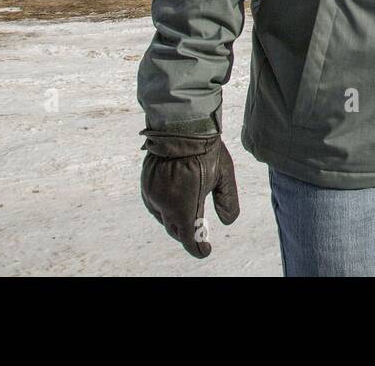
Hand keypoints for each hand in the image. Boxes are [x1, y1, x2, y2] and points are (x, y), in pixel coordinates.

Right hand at [139, 131, 239, 257]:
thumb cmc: (205, 149)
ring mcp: (152, 194)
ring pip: (163, 217)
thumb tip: (227, 221)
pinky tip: (174, 204)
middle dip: (187, 234)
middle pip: (175, 229)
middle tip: (199, 236)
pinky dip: (165, 209)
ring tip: (187, 219)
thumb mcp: (224, 175)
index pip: (188, 237)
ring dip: (175, 221)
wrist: (179, 124)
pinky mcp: (146, 184)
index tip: (205, 250)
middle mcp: (164, 204)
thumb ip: (227, 201)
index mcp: (183, 206)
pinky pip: (154, 205)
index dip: (197, 248)